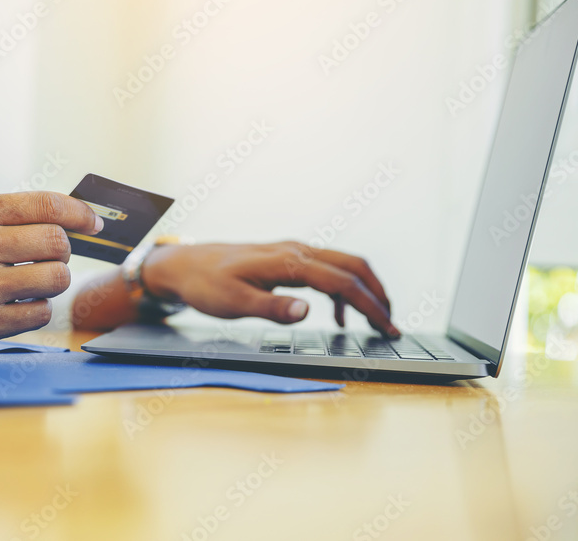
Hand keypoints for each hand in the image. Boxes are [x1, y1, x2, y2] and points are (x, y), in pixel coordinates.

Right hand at [0, 192, 103, 353]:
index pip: (46, 206)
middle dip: (61, 249)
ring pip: (56, 279)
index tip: (93, 221)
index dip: (80, 213)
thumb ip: (3, 212)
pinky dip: (36, 306)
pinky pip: (40, 312)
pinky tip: (16, 301)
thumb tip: (66, 217)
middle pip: (58, 243)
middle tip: (47, 254)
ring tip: (30, 279)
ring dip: (51, 279)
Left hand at [141, 241, 397, 337]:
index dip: (370, 305)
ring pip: (343, 265)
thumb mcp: (233, 303)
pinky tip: (338, 318)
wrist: (185, 265)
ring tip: (376, 322)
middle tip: (392, 325)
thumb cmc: (206, 284)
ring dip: (364, 291)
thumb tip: (306, 312)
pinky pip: (326, 271)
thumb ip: (271, 308)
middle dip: (378, 294)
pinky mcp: (287, 260)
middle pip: (353, 266)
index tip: (388, 327)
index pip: (341, 281)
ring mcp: (293, 252)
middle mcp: (295, 251)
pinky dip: (342, 292)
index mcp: (287, 261)